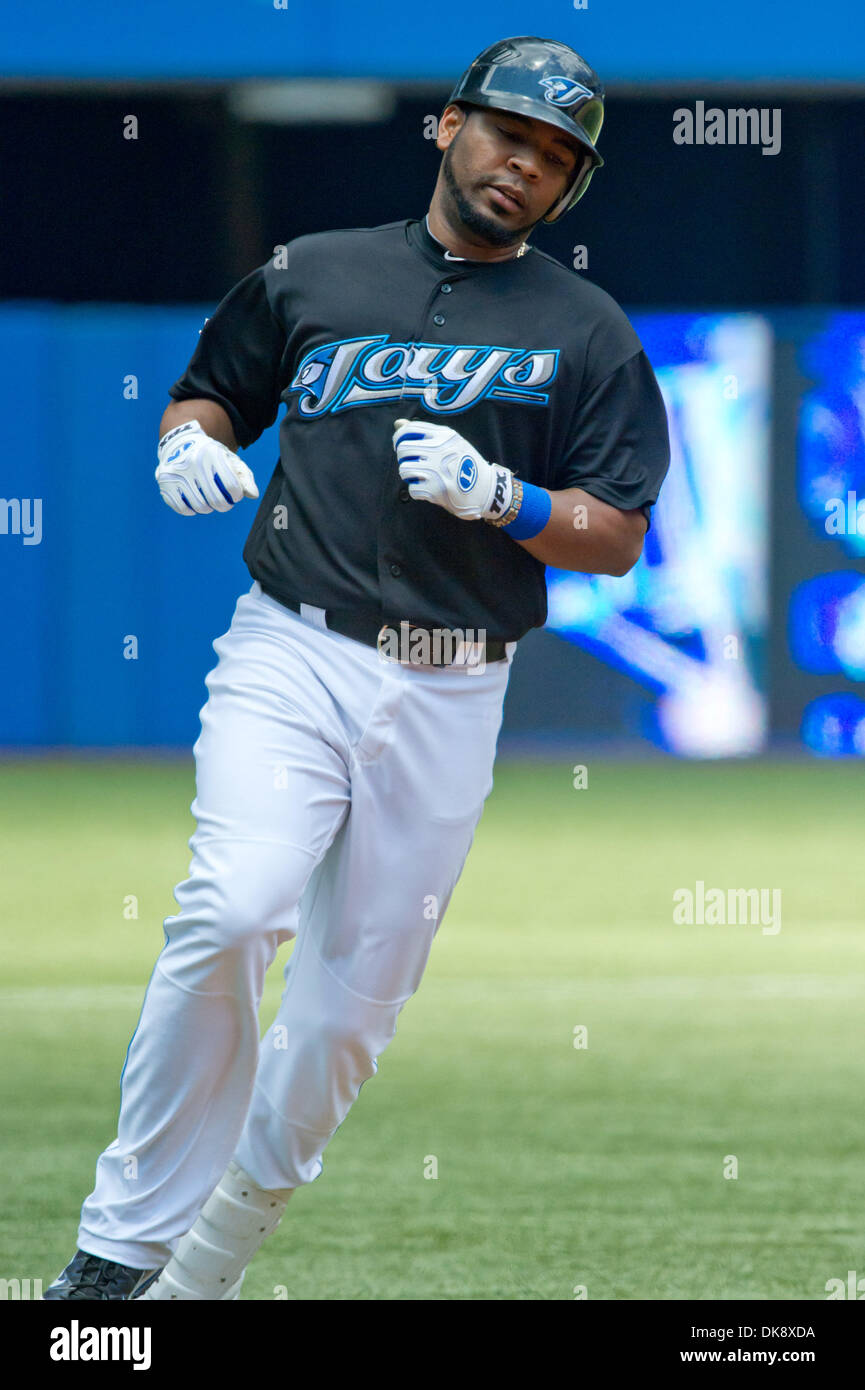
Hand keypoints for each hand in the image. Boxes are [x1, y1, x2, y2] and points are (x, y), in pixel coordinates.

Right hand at [155, 419, 258, 514]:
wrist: (180, 442)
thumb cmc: (211, 455)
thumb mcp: (229, 459)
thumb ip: (244, 476)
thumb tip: (253, 495)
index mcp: (212, 454)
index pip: (231, 485)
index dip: (236, 495)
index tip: (235, 495)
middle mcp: (192, 462)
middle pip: (216, 499)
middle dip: (225, 506)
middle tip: (225, 504)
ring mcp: (177, 473)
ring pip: (200, 506)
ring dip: (208, 508)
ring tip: (210, 503)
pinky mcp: (165, 482)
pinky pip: (182, 507)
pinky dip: (191, 510)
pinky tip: (195, 504)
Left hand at [393, 418, 513, 522]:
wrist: (485, 489)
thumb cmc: (466, 463)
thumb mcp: (451, 442)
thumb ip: (424, 432)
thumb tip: (398, 423)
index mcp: (444, 435)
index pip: (409, 429)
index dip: (399, 437)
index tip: (400, 445)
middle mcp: (439, 450)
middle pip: (403, 449)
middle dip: (403, 458)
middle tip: (412, 463)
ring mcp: (437, 470)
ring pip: (403, 469)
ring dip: (408, 475)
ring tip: (420, 476)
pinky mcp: (435, 489)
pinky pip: (412, 488)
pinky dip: (418, 491)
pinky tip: (429, 489)